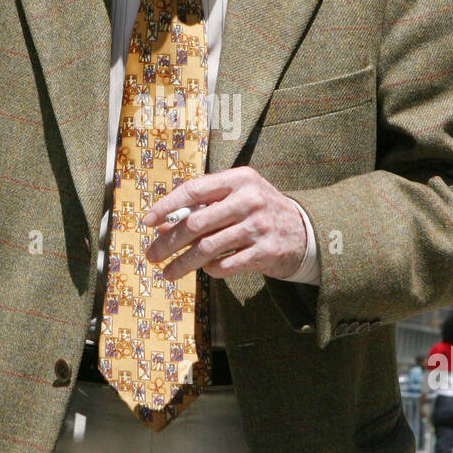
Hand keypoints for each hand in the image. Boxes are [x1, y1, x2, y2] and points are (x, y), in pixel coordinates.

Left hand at [143, 166, 307, 280]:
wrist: (305, 231)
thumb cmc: (259, 211)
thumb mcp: (235, 198)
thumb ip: (201, 207)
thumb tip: (160, 226)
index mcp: (239, 179)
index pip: (194, 189)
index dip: (167, 206)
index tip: (146, 220)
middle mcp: (250, 199)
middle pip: (196, 222)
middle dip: (168, 241)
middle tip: (151, 255)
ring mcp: (259, 226)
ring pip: (208, 247)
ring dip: (182, 263)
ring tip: (167, 273)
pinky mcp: (266, 252)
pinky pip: (226, 264)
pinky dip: (210, 269)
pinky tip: (204, 270)